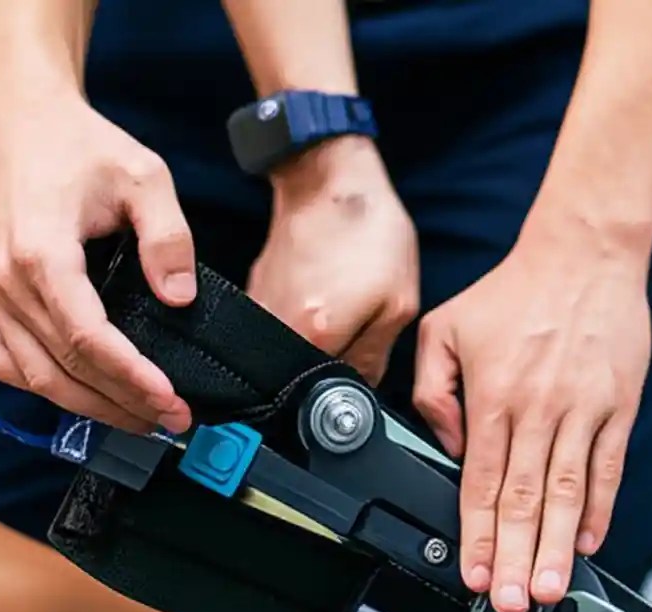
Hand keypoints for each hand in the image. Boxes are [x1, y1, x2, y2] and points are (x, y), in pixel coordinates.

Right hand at [0, 91, 192, 434]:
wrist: (26, 127)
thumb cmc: (84, 149)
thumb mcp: (145, 176)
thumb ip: (168, 236)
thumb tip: (180, 298)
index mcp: (42, 253)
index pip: (87, 338)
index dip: (131, 377)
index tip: (172, 400)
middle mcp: (7, 283)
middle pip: (64, 369)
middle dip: (123, 403)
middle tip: (175, 421)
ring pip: (36, 378)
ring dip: (90, 407)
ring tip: (143, 419)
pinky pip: (7, 364)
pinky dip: (45, 389)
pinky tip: (87, 398)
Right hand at [247, 137, 418, 383]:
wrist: (328, 178)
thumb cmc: (368, 232)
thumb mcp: (397, 302)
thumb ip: (375, 357)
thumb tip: (359, 390)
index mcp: (316, 336)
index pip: (327, 393)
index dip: (347, 388)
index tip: (361, 369)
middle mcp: (277, 329)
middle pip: (301, 374)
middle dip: (329, 364)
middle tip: (353, 329)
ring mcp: (260, 309)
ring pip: (287, 351)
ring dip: (314, 340)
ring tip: (338, 305)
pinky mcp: (254, 290)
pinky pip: (277, 325)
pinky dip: (300, 318)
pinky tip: (321, 293)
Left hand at [413, 201, 651, 611]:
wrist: (584, 253)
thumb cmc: (515, 291)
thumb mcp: (445, 328)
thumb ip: (432, 389)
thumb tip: (446, 442)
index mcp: (493, 395)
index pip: (479, 482)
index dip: (475, 535)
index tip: (472, 574)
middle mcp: (538, 408)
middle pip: (522, 498)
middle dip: (513, 557)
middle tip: (509, 603)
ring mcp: (583, 409)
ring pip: (566, 492)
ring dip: (555, 546)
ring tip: (548, 588)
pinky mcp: (619, 406)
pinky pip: (608, 468)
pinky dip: (598, 508)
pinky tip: (587, 542)